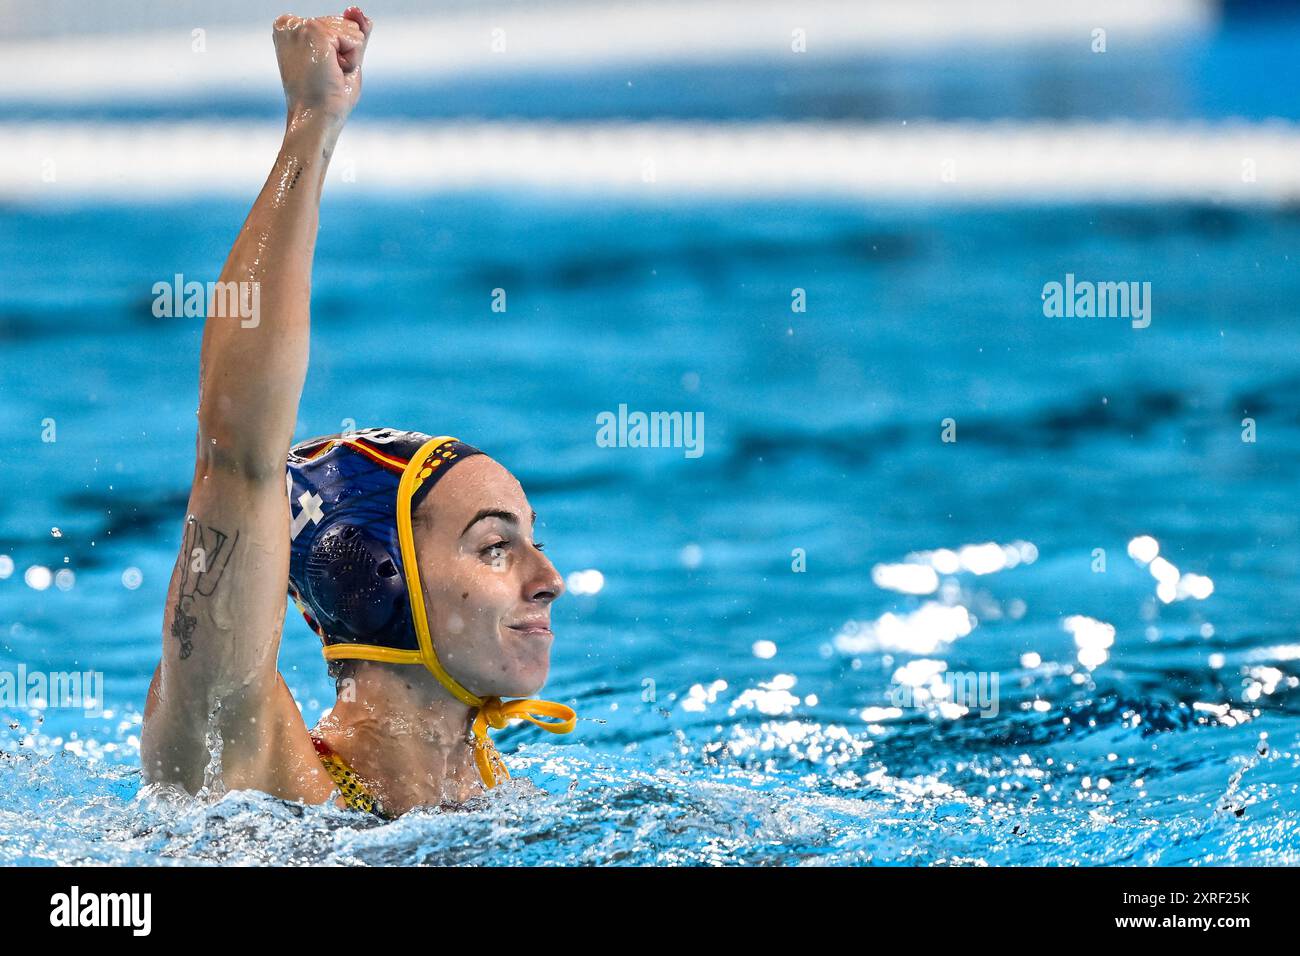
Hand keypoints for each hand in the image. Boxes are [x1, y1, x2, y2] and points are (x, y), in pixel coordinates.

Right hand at [272, 7, 372, 126]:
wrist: (317, 118)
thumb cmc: (327, 97)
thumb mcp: (344, 59)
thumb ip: (352, 33)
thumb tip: (357, 9)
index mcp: (289, 28)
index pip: (335, 26)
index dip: (340, 52)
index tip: (321, 71)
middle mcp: (289, 22)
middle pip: (344, 24)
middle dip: (346, 53)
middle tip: (326, 75)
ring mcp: (299, 25)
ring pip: (350, 29)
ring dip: (349, 56)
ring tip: (328, 74)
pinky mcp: (313, 30)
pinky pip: (354, 37)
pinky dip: (351, 58)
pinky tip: (332, 71)